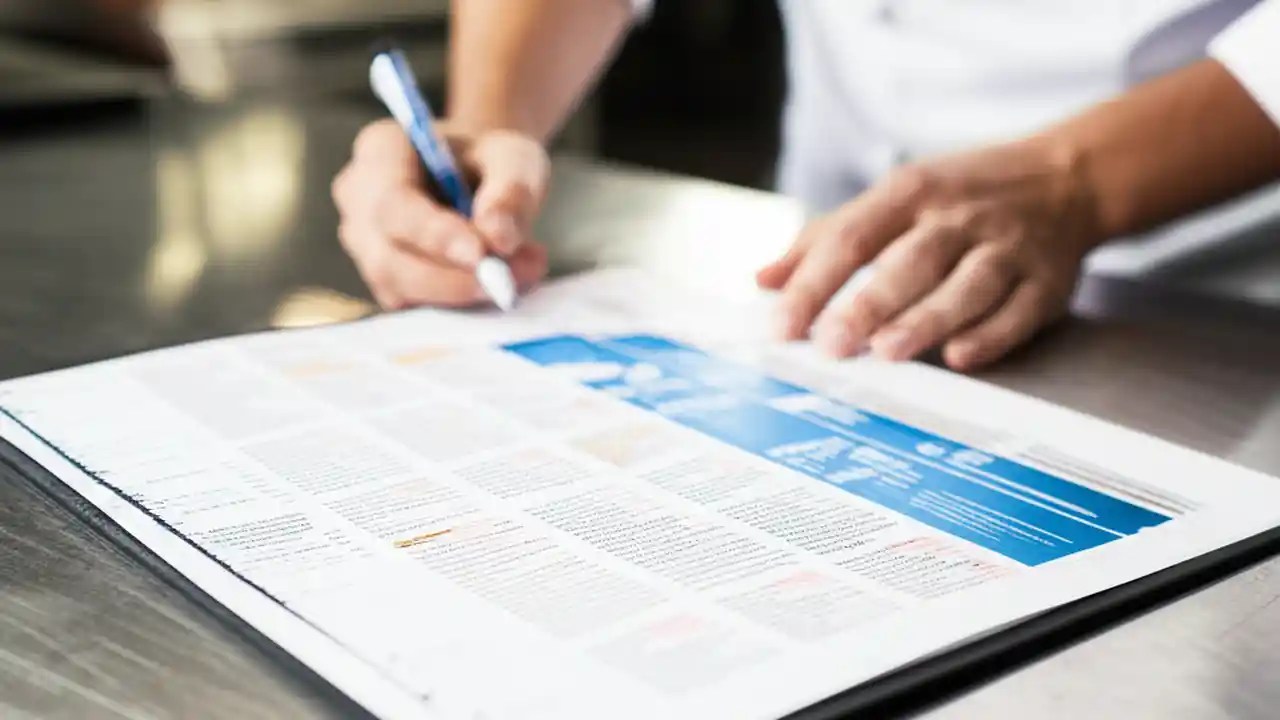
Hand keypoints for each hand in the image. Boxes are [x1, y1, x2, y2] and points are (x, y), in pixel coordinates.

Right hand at [332, 119, 550, 308]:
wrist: (481, 176)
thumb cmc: (490, 160)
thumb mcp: (513, 156)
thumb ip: (511, 191)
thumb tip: (499, 239)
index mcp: (379, 153)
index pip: (394, 203)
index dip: (434, 235)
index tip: (479, 255)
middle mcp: (359, 203)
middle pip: (388, 258)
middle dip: (452, 278)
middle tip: (509, 280)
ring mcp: (366, 248)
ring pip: (401, 290)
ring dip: (462, 294)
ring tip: (522, 273)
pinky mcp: (388, 283)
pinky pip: (415, 307)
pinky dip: (460, 305)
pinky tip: (502, 284)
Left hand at [758, 140, 1101, 370]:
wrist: (1066, 177)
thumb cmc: (958, 197)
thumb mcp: (893, 199)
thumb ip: (826, 239)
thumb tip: (762, 281)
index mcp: (910, 193)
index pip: (852, 236)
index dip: (814, 282)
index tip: (781, 325)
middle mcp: (959, 217)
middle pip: (909, 262)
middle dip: (868, 303)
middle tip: (831, 345)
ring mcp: (1007, 249)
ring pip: (966, 286)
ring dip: (926, 319)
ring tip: (886, 352)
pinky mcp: (1046, 281)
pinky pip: (1019, 311)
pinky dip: (991, 335)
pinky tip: (960, 357)